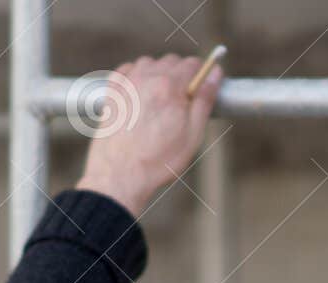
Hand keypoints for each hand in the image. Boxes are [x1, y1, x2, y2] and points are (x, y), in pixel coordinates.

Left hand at [75, 54, 223, 217]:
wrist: (119, 175)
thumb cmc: (158, 160)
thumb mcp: (192, 134)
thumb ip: (205, 99)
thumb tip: (215, 73)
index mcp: (170, 86)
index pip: (193, 64)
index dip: (202, 75)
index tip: (202, 90)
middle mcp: (147, 77)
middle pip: (172, 62)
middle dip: (181, 76)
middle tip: (183, 102)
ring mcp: (127, 83)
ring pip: (149, 63)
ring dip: (159, 74)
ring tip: (161, 101)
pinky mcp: (112, 92)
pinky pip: (128, 70)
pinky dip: (137, 76)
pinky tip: (142, 95)